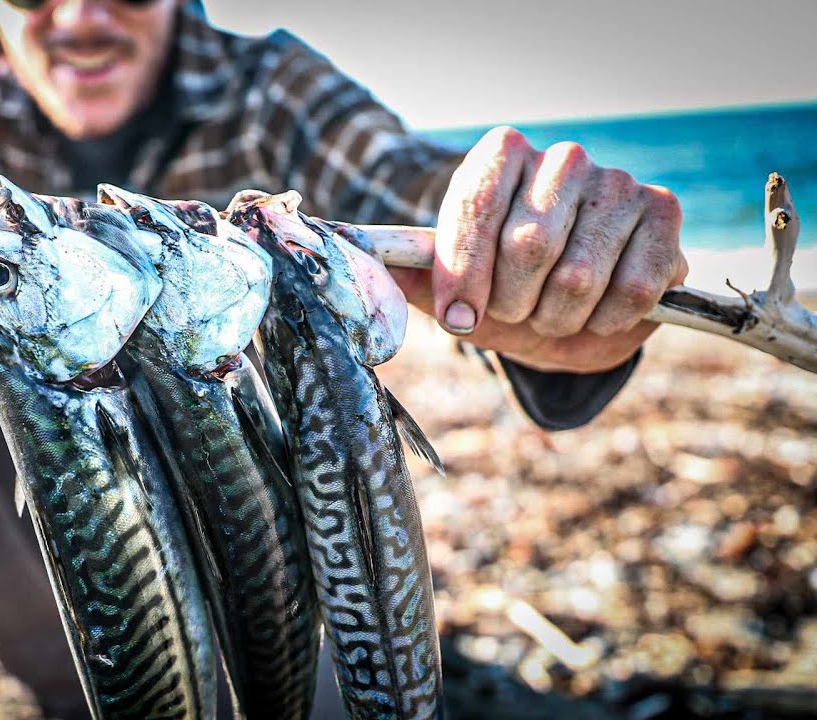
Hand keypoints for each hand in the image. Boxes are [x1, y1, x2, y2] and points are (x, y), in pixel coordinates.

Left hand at [390, 126, 688, 373]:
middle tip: (511, 314)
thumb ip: (412, 275)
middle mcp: (562, 158)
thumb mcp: (449, 286)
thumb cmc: (499, 289)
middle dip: (511, 303)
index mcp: (500, 157)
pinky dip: (606, 321)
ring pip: (579, 275)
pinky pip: (632, 288)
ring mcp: (618, 181)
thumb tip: (368, 271)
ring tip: (550, 316)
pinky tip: (595, 314)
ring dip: (556, 319)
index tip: (459, 319)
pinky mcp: (664, 213)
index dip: (464, 273)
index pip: (475, 208)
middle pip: (529, 246)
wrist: (570, 310)